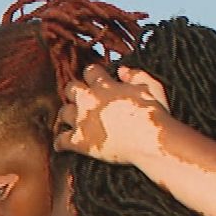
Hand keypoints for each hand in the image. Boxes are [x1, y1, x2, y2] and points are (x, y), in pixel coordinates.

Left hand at [55, 64, 172, 165]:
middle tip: (80, 98)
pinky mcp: (78, 141)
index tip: (95, 78)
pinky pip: (60, 141)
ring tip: (69, 120)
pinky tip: (60, 146)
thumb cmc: (155, 114)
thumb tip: (122, 70)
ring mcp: (81, 120)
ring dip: (66, 115)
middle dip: (75, 92)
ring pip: (63, 112)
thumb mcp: (152, 86)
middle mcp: (89, 100)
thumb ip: (136, 75)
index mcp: (105, 85)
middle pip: (71, 88)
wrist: (148, 141)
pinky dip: (59, 143)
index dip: (93, 74)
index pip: (91, 71)